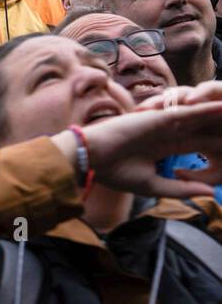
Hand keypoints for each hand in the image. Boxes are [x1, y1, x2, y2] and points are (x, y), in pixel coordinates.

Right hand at [52, 99, 221, 198]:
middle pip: (202, 130)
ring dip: (219, 117)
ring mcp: (164, 124)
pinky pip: (189, 113)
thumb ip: (183, 187)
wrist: (93, 159)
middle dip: (221, 129)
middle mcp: (166, 134)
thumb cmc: (115, 173)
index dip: (217, 147)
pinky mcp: (160, 118)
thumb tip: (211, 193)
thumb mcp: (154, 185)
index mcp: (164, 148)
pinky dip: (207, 110)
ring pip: (199, 119)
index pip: (196, 146)